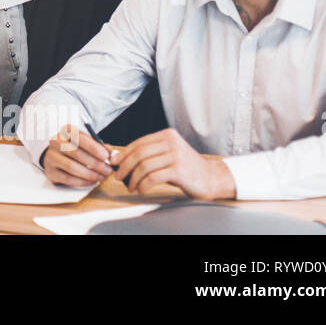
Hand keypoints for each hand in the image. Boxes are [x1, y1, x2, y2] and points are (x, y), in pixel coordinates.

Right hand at [42, 124, 114, 187]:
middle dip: (95, 163)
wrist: (56, 156)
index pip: (79, 137)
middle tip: (107, 170)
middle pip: (76, 153)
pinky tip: (92, 181)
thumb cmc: (74, 148)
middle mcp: (56, 142)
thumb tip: (111, 154)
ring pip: (72, 167)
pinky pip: (68, 179)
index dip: (93, 147)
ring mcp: (51, 157)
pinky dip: (83, 181)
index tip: (106, 156)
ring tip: (101, 177)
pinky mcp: (51, 172)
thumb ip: (99, 146)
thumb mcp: (86, 142)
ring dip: (90, 174)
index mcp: (66, 131)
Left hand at [114, 128, 235, 199]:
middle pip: (139, 153)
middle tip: (119, 177)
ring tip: (131, 187)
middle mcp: (171, 142)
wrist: (212, 178)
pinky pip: (153, 177)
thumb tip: (121, 159)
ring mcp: (176, 155)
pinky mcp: (179, 170)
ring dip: (133, 179)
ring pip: (144, 166)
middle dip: (125, 167)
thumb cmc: (186, 168)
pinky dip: (143, 185)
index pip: (138, 143)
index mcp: (167, 135)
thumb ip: (149, 155)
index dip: (123, 154)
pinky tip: (141, 189)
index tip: (114, 163)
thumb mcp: (168, 155)